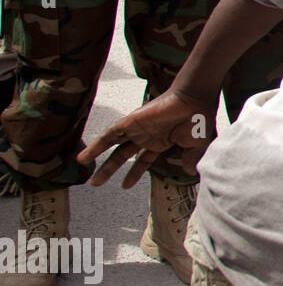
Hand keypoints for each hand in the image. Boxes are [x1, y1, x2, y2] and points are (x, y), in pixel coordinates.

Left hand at [77, 90, 216, 188]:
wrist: (195, 100)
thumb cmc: (198, 119)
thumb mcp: (196, 146)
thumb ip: (190, 159)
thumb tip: (191, 172)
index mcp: (160, 141)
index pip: (143, 160)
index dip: (134, 172)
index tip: (125, 185)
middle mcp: (146, 135)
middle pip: (122, 154)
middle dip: (109, 168)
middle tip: (95, 182)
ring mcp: (137, 129)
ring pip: (112, 143)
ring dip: (97, 155)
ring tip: (82, 165)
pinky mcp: (131, 122)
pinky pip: (109, 134)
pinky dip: (96, 145)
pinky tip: (84, 155)